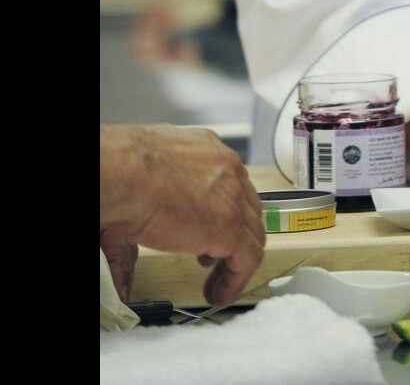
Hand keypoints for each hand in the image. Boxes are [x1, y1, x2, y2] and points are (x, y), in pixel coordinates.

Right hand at [99, 125, 264, 306]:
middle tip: (214, 256)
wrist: (122, 173)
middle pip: (247, 206)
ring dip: (237, 259)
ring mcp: (232, 195)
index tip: (213, 231)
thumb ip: (146, 216)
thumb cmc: (123, 173)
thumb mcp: (143, 183)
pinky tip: (219, 294)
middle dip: (235, 234)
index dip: (225, 211)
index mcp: (207, 152)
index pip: (231, 183)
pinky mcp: (229, 225)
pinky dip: (236, 279)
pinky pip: (247, 258)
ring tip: (217, 279)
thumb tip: (122, 265)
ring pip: (251, 232)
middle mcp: (225, 167)